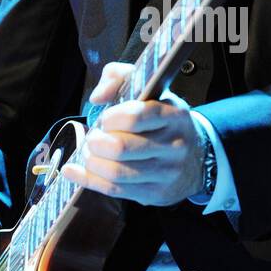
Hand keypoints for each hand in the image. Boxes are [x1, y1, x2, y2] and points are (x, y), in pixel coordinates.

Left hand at [61, 61, 206, 206]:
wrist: (196, 159)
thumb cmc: (163, 122)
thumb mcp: (150, 90)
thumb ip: (119, 77)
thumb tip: (97, 97)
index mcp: (173, 116)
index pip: (136, 117)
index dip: (111, 118)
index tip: (105, 119)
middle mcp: (173, 146)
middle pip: (121, 148)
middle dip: (96, 143)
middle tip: (93, 138)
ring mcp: (165, 173)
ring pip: (116, 172)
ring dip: (91, 162)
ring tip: (88, 153)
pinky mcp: (154, 193)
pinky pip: (114, 189)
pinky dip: (88, 179)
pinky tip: (74, 171)